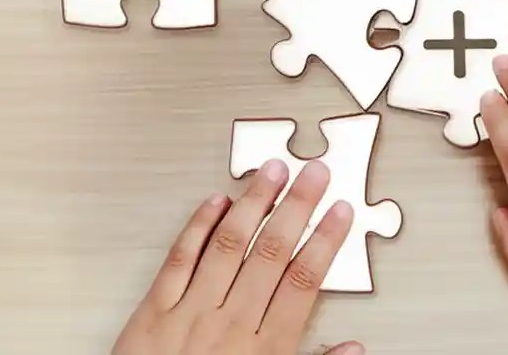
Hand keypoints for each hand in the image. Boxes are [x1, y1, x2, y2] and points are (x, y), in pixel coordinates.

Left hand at [112, 159, 364, 354]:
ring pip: (229, 246)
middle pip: (272, 253)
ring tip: (273, 171)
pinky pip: (179, 259)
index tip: (340, 211)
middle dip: (298, 207)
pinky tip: (214, 201)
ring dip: (254, 203)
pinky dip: (198, 227)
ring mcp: (189, 314)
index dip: (326, 241)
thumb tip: (354, 348)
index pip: (305, 281)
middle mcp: (230, 326)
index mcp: (265, 351)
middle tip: (315, 172)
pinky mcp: (152, 312)